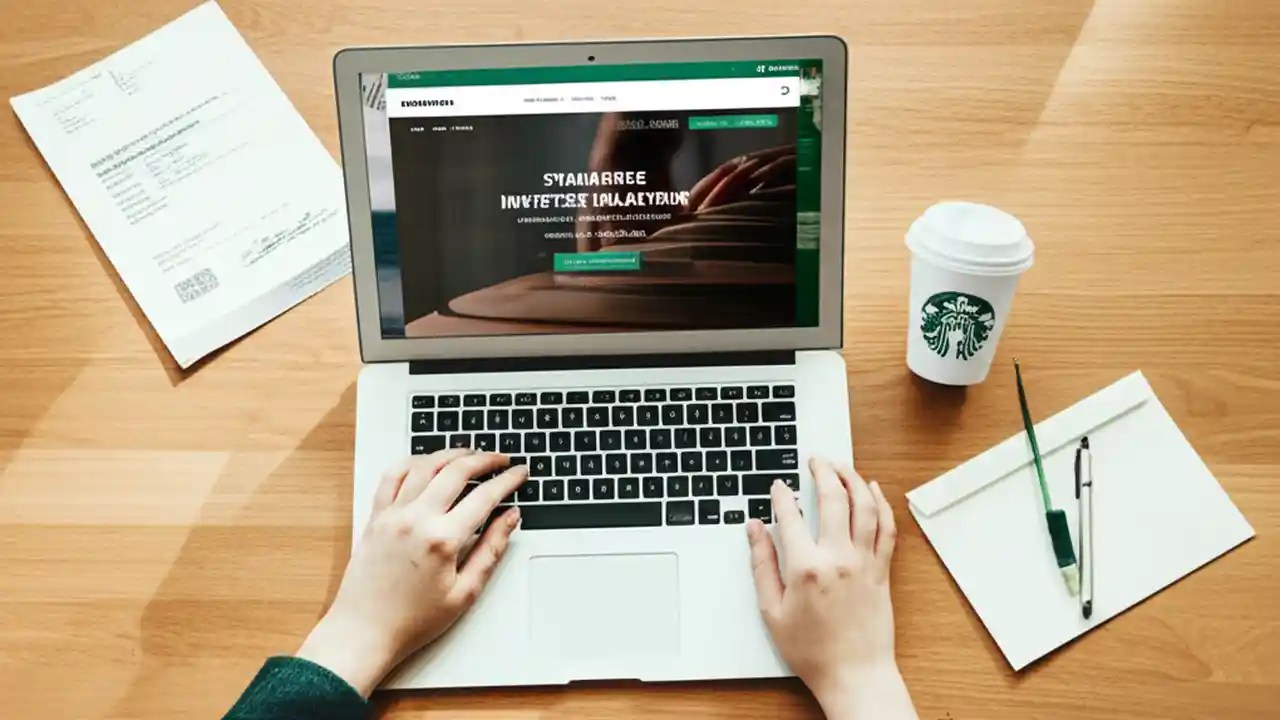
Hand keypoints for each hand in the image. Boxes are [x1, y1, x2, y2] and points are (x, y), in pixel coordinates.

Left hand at [296, 450, 527, 695]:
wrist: (363, 632)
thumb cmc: (412, 620)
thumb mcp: (464, 593)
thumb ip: (491, 550)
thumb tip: (510, 518)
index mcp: (442, 539)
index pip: (485, 497)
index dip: (508, 480)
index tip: (520, 472)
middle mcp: (416, 519)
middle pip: (456, 470)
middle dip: (484, 459)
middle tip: (501, 459)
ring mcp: (392, 515)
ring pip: (425, 465)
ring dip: (451, 453)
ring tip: (469, 453)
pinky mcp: (375, 517)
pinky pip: (392, 476)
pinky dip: (412, 462)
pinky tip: (426, 462)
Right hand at [747, 458, 917, 719]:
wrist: (854, 674)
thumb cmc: (812, 650)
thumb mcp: (772, 610)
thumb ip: (762, 564)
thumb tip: (754, 530)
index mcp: (806, 568)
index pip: (790, 516)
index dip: (781, 496)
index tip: (777, 487)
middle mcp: (838, 558)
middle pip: (833, 498)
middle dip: (821, 472)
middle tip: (814, 461)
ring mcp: (865, 562)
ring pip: (864, 506)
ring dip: (853, 479)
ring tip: (841, 466)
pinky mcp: (882, 570)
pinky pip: (886, 528)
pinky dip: (881, 504)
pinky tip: (873, 490)